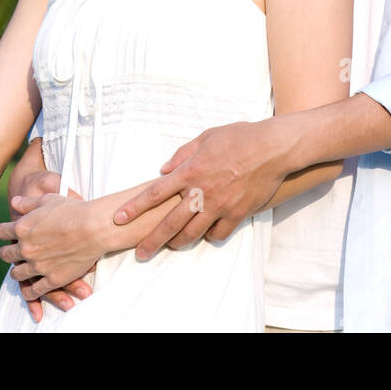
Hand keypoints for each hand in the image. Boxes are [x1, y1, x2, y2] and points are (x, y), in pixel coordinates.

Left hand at [4, 167, 93, 320]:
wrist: (93, 228)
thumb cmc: (72, 210)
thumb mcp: (48, 200)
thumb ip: (28, 203)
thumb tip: (14, 202)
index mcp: (22, 228)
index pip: (0, 232)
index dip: (2, 231)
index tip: (5, 232)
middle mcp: (26, 249)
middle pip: (5, 254)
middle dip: (7, 252)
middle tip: (12, 251)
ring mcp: (38, 266)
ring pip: (16, 274)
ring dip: (17, 271)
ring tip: (20, 270)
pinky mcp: (51, 279)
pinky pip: (34, 291)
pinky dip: (30, 291)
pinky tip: (30, 289)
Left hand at [112, 119, 289, 256]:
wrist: (272, 148)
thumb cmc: (239, 137)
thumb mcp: (206, 136)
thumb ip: (182, 153)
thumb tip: (164, 170)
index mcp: (190, 170)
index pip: (155, 192)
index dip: (135, 207)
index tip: (118, 218)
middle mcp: (201, 191)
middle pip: (169, 223)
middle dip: (151, 241)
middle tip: (139, 253)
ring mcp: (219, 205)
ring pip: (192, 234)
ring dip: (177, 242)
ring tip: (169, 246)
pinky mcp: (237, 214)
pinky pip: (218, 234)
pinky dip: (209, 236)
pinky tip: (204, 234)